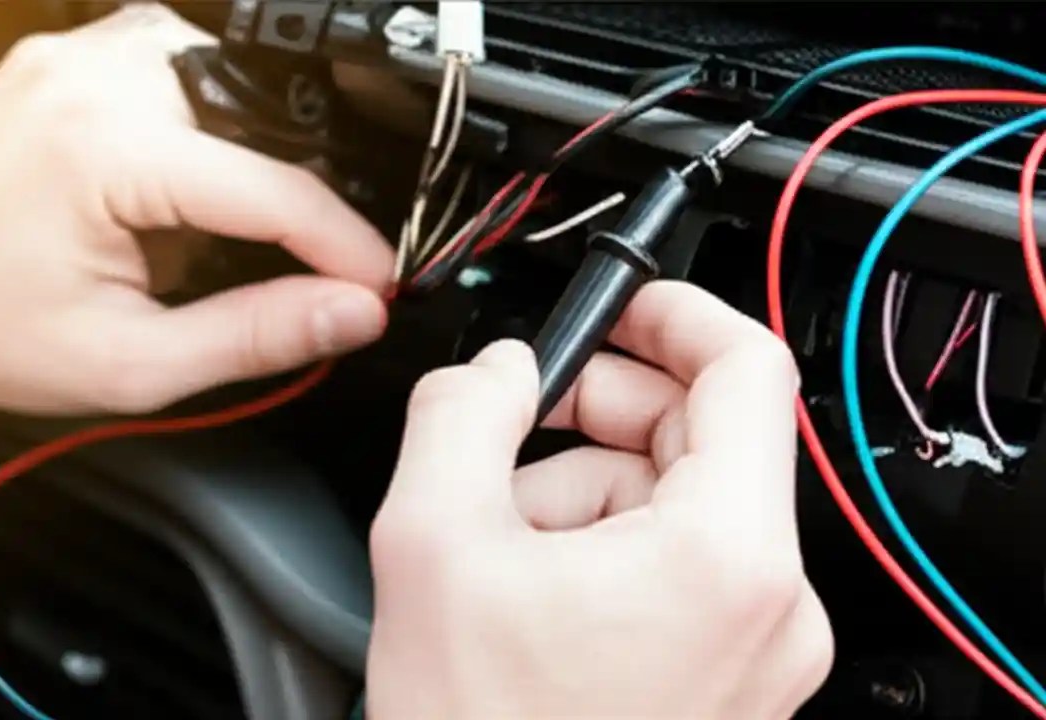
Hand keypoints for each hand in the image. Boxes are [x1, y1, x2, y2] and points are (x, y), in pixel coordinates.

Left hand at [0, 4, 391, 414]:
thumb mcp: (130, 363)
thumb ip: (256, 334)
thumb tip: (351, 310)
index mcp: (104, 145)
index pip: (277, 189)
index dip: (346, 247)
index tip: (377, 285)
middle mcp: (91, 76)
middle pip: (263, 126)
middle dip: (291, 206)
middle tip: (285, 274)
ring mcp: (75, 58)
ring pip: (229, 89)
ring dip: (242, 163)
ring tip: (195, 235)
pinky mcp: (67, 60)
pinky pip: (176, 72)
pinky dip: (201, 131)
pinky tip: (170, 188)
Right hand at [368, 282, 831, 718]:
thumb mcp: (430, 541)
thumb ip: (462, 412)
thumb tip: (498, 369)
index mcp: (721, 556)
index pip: (747, 370)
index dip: (676, 313)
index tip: (624, 305)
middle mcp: (769, 604)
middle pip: (709, 436)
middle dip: (607, 411)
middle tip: (527, 417)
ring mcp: (759, 649)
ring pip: (684, 502)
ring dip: (592, 488)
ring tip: (507, 538)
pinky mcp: (732, 676)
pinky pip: (683, 566)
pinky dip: (611, 546)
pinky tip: (535, 583)